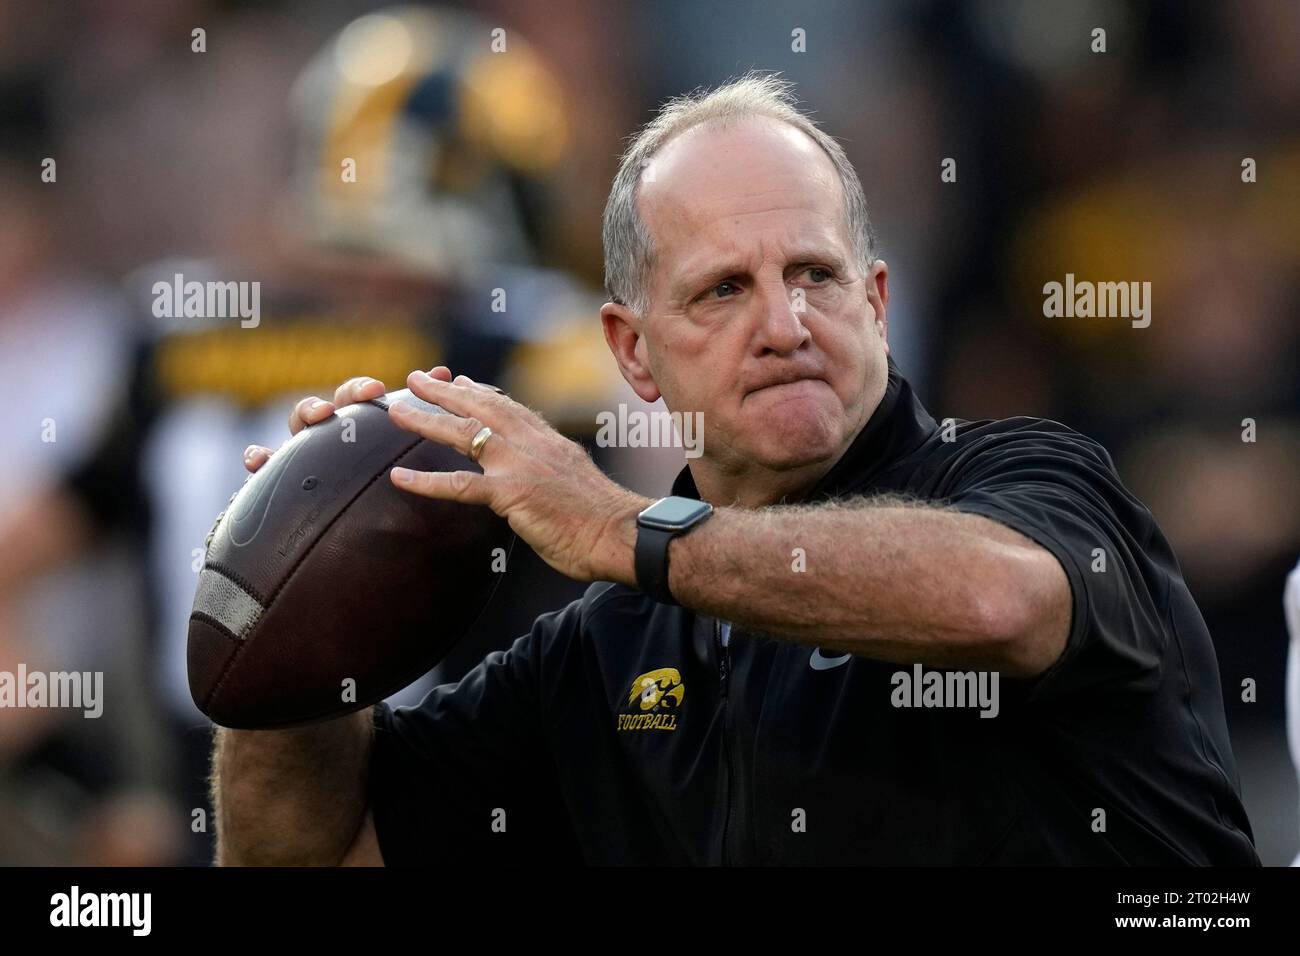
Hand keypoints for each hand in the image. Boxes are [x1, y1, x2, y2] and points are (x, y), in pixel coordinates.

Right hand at [240, 368, 453, 472]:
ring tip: (320, 416)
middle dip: (339, 397)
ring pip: (297, 428)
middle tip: (355, 400)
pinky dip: (258, 458)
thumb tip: (447, 371)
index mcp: (357, 428)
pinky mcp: (282, 482)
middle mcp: (329, 438)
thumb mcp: (401, 445)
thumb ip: (418, 412)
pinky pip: (264, 468)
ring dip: (305, 414)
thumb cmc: (382, 485)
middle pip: (327, 406)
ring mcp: (305, 457)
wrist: (357, 535)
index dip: (363, 390)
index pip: (355, 399)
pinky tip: (258, 459)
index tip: (378, 389)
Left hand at [386, 369, 649, 584]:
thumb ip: (554, 471)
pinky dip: (425, 481)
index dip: (479, 392)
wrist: (620, 533)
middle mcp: (532, 443)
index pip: (508, 407)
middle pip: (480, 407)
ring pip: (464, 433)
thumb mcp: (576, 480)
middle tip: (415, 380)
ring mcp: (519, 465)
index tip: (458, 381)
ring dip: (425, 420)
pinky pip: (459, 485)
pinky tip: (399, 478)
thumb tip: (544, 477)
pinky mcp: (511, 493)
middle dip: (444, 391)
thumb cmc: (604, 519)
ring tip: (396, 411)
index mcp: (549, 440)